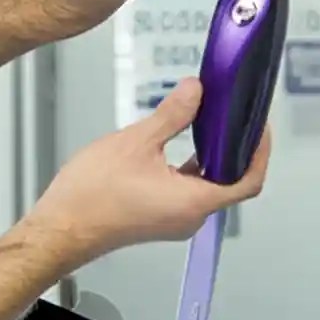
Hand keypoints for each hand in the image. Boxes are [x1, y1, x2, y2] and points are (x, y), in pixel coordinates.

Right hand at [25, 77, 269, 264]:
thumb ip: (172, 115)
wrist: (60, 227)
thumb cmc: (91, 196)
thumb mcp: (135, 142)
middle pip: (230, 182)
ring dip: (208, 156)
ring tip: (202, 122)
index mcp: (193, 202)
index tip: (258, 126)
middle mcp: (190, 217)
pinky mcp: (159, 219)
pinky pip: (186, 192)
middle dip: (233, 146)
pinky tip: (174, 145)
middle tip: (228, 114)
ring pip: (206, 186)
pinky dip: (189, 168)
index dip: (260, 151)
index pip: (248, 180)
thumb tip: (195, 92)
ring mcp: (174, 220)